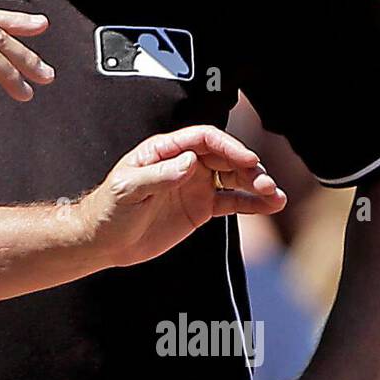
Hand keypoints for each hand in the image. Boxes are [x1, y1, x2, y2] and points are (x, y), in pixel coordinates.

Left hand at [80, 125, 286, 267]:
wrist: (104, 241)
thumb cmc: (108, 209)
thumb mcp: (127, 190)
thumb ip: (158, 175)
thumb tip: (190, 162)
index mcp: (165, 150)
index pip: (204, 139)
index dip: (228, 146)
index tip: (247, 160)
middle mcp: (185, 163)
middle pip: (225, 157)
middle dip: (249, 168)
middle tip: (265, 184)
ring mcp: (196, 185)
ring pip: (235, 178)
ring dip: (257, 184)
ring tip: (275, 197)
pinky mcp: (202, 208)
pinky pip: (233, 201)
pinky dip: (253, 203)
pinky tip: (271, 205)